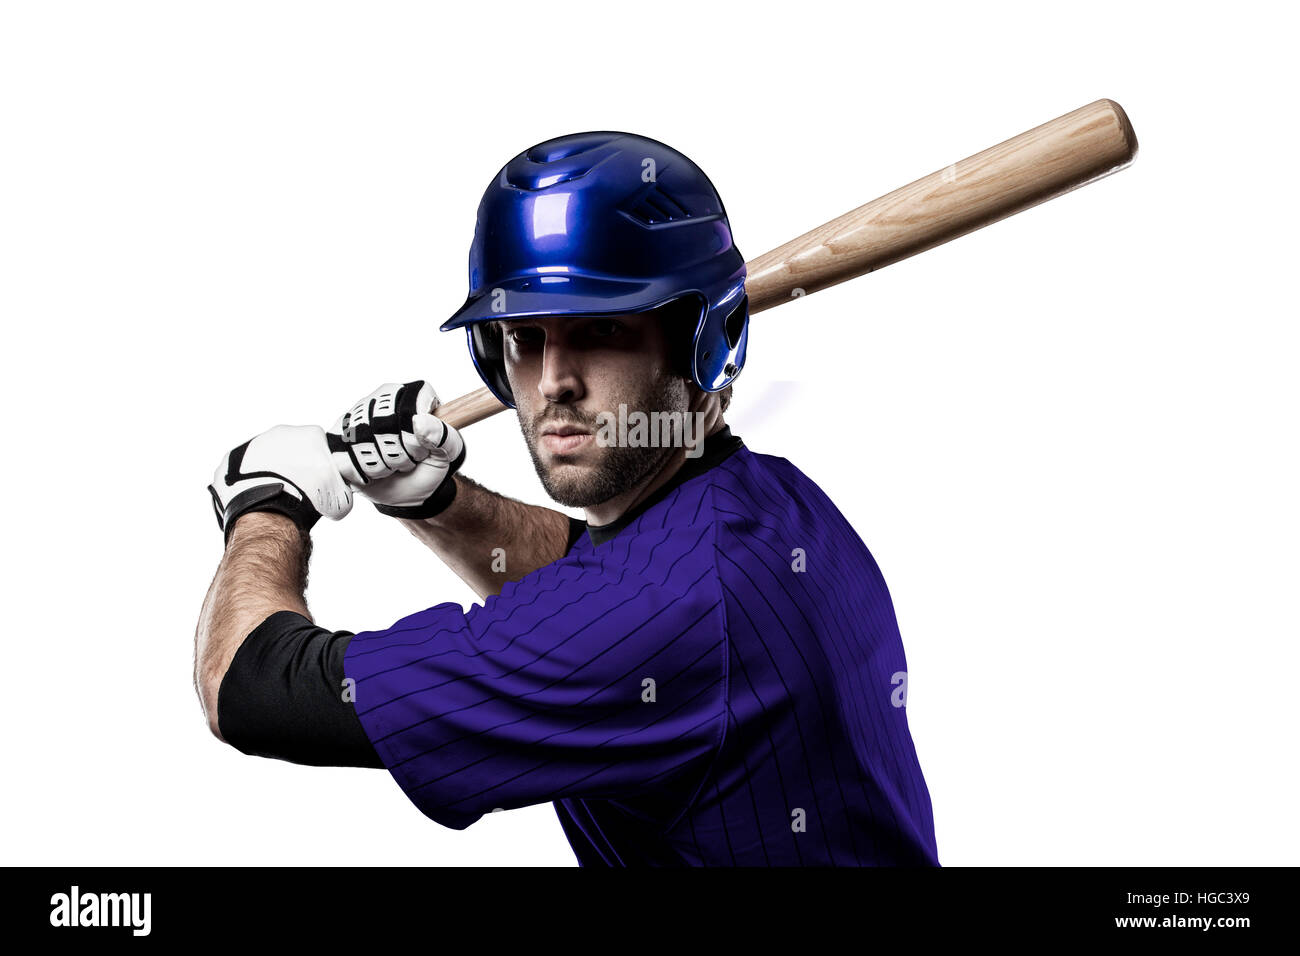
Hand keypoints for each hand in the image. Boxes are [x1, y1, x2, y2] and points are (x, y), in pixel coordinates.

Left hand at [208, 424, 352, 541]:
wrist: (269, 514)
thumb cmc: (306, 502)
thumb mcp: (340, 498)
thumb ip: (340, 486)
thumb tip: (338, 493)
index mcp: (309, 434)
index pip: (319, 445)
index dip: (319, 465)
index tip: (317, 480)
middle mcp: (280, 433)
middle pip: (289, 447)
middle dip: (292, 465)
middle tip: (296, 488)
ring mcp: (252, 444)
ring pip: (263, 457)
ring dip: (268, 471)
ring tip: (273, 495)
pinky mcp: (230, 460)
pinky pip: (240, 470)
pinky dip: (246, 482)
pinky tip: (253, 498)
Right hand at [327, 380, 465, 518]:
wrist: (407, 492)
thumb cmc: (428, 466)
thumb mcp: (448, 453)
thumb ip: (442, 435)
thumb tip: (419, 422)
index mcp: (413, 396)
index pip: (411, 403)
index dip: (416, 434)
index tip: (422, 450)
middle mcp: (383, 398)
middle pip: (384, 422)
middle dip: (399, 453)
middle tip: (408, 461)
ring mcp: (358, 416)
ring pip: (363, 439)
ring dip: (382, 464)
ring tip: (392, 467)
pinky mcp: (339, 436)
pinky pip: (345, 453)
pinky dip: (363, 470)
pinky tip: (373, 471)